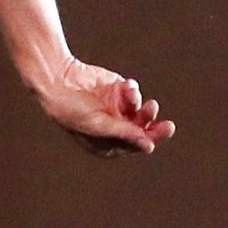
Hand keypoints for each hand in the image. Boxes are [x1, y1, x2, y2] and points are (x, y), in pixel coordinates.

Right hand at [27, 55, 172, 155]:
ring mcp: (117, 109)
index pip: (132, 146)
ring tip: (142, 101)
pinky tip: (125, 86)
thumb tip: (148, 147)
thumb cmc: (71, 109)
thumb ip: (124, 134)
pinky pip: (134, 94)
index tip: (151, 138)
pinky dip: (133, 91)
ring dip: (144, 108)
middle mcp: (114, 128)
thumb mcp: (98, 124)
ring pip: (141, 112)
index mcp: (106, 143)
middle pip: (142, 131)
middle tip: (168, 127)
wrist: (59, 80)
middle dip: (154, 128)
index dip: (144, 142)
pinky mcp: (118, 91)